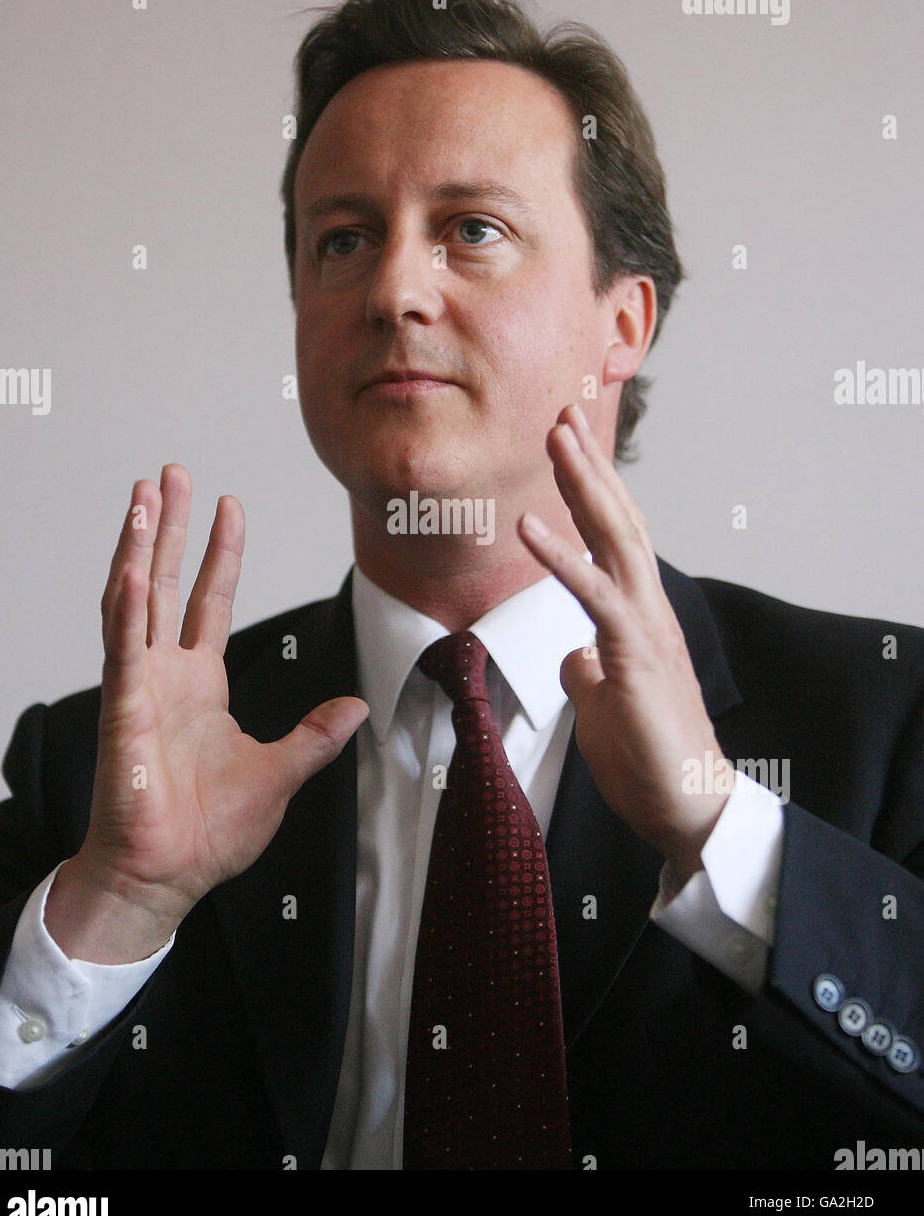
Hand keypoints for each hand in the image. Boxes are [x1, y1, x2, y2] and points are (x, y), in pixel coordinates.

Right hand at [45, 465, 367, 961]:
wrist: (168, 878)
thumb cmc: (207, 834)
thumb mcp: (281, 772)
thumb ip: (316, 735)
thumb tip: (357, 706)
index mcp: (198, 685)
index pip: (208, 601)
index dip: (219, 553)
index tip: (229, 507)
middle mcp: (164, 676)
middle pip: (165, 583)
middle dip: (171, 528)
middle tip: (171, 474)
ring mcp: (138, 690)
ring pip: (134, 602)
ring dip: (139, 549)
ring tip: (145, 497)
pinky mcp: (123, 713)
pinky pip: (123, 652)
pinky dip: (126, 610)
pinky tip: (132, 569)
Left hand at [517, 404, 732, 884]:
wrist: (686, 805)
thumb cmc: (650, 757)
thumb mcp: (603, 704)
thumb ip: (590, 669)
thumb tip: (573, 655)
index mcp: (637, 614)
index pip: (614, 537)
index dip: (591, 489)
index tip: (566, 444)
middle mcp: (646, 607)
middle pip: (617, 519)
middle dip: (587, 463)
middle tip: (563, 410)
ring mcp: (645, 627)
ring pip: (615, 539)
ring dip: (582, 485)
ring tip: (556, 436)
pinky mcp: (636, 655)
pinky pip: (595, 596)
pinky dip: (560, 557)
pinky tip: (529, 525)